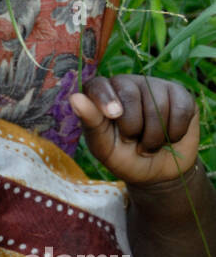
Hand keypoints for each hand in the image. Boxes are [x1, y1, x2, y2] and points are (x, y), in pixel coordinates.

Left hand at [70, 75, 199, 187]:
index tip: (113, 115)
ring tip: (149, 144)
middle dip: (133, 128)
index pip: (99, 85)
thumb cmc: (123, 158)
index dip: (105, 98)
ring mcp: (155, 86)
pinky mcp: (180, 95)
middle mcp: (128, 84)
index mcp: (102, 94)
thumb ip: (91, 123)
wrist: (156, 172)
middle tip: (132, 141)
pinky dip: (175, 131)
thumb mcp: (103, 147)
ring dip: (155, 136)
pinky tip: (170, 137)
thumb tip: (75, 98)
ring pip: (157, 104)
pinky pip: (180, 109)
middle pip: (130, 95)